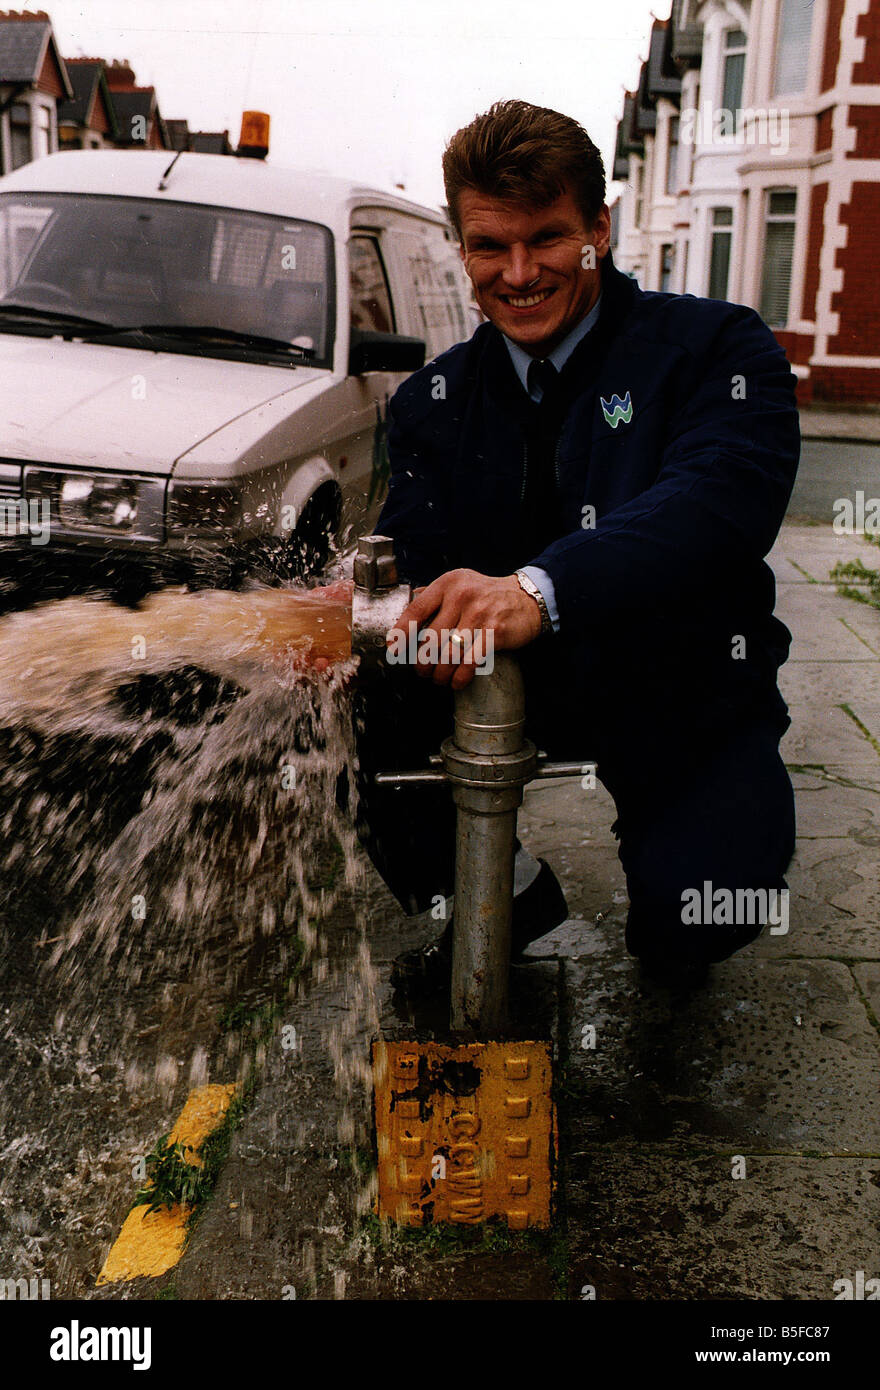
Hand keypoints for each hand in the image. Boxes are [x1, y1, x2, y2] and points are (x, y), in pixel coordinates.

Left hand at [386, 568, 541, 688]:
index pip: (416, 610)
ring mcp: (479, 614)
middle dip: (422, 663)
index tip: (393, 649)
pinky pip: (470, 662)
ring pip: (449, 654)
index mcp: (448, 584)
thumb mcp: (460, 583)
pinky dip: (460, 677)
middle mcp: (461, 596)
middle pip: (430, 640)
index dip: (401, 632)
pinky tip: (457, 682)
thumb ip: (433, 594)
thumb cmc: (488, 595)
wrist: (527, 598)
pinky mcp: (495, 632)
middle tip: (422, 672)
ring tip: (439, 679)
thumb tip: (405, 609)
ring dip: (440, 674)